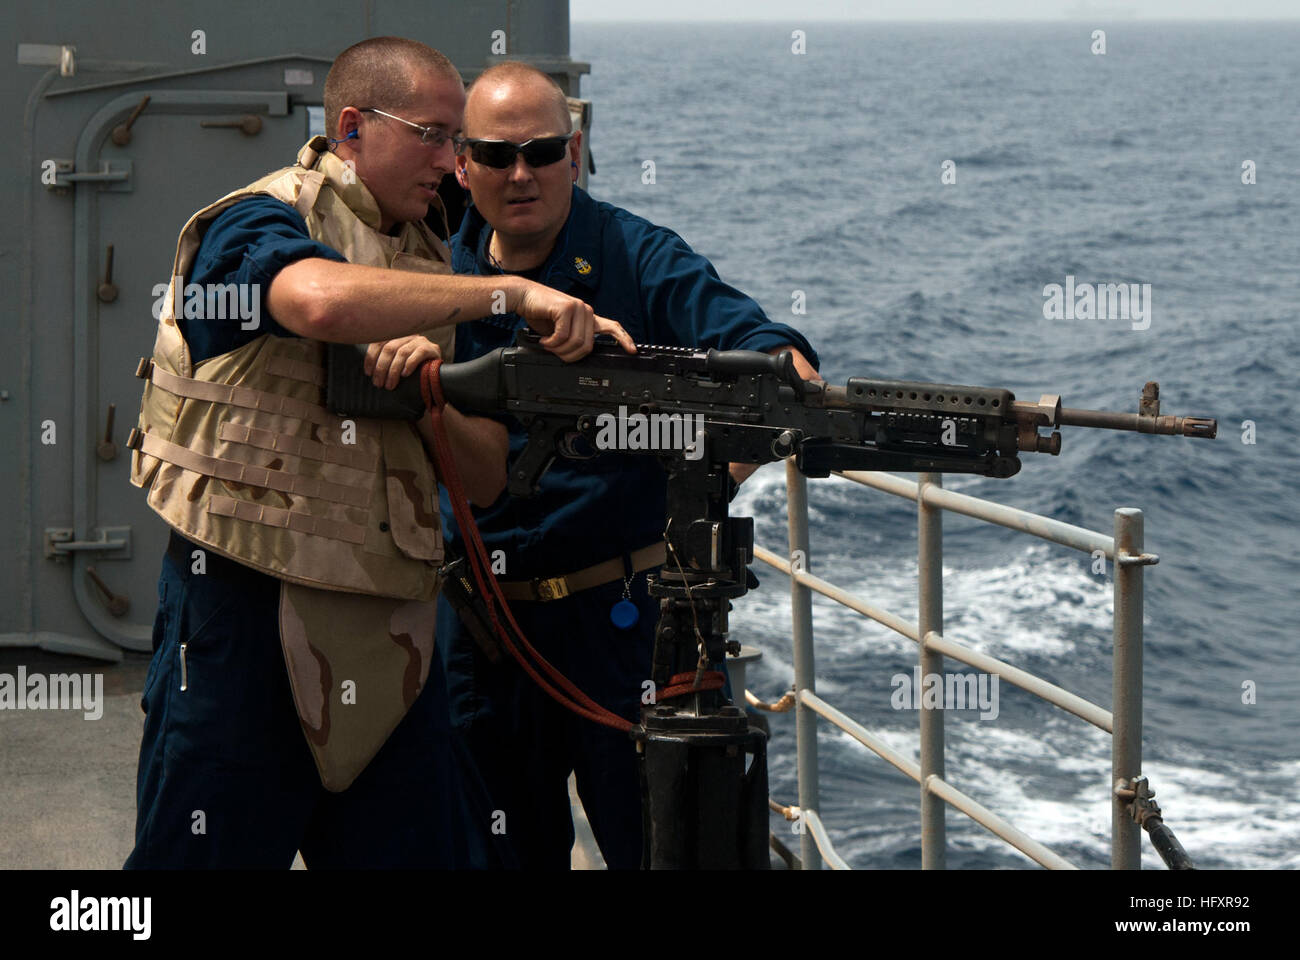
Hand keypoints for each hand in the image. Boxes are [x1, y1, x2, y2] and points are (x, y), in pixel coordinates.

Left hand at [364, 335, 440, 389]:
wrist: (438, 374)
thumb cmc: (414, 370)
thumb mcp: (397, 363)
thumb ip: (385, 361)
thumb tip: (368, 371)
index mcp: (396, 336)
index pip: (379, 342)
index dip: (371, 358)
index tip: (368, 373)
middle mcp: (407, 335)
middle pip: (389, 348)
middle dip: (381, 368)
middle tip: (378, 384)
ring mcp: (420, 340)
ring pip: (402, 353)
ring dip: (393, 371)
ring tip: (390, 385)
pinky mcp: (432, 348)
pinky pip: (418, 354)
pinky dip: (409, 365)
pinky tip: (405, 375)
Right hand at [514, 280, 635, 360]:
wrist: (523, 297)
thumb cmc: (539, 313)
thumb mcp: (559, 331)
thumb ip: (572, 340)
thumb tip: (575, 356)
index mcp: (587, 317)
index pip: (612, 327)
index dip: (624, 339)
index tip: (632, 350)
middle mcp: (586, 311)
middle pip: (587, 346)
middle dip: (569, 355)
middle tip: (555, 352)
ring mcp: (578, 307)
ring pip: (577, 342)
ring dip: (559, 350)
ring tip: (548, 345)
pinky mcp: (567, 308)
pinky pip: (564, 336)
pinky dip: (552, 343)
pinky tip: (545, 340)